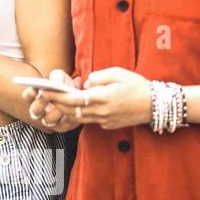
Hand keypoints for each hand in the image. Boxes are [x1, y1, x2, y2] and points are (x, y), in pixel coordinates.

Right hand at [21, 69, 80, 132]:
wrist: (79, 93)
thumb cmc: (65, 84)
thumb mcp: (60, 76)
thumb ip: (55, 78)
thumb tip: (55, 84)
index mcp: (34, 98)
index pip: (27, 97)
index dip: (29, 94)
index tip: (34, 89)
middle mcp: (39, 112)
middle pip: (35, 111)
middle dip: (40, 103)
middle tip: (46, 95)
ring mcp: (49, 121)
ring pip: (48, 120)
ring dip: (55, 111)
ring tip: (63, 103)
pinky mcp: (62, 127)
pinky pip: (63, 125)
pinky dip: (68, 117)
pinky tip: (73, 109)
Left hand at [37, 66, 152, 130]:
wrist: (156, 105)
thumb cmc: (137, 85)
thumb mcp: (117, 73)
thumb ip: (97, 77)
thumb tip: (84, 83)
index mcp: (102, 97)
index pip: (72, 99)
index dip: (56, 96)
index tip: (44, 91)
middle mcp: (102, 112)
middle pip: (72, 111)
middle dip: (56, 104)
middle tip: (43, 96)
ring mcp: (105, 121)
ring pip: (79, 118)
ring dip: (66, 110)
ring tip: (55, 101)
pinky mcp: (108, 125)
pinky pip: (90, 121)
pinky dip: (80, 115)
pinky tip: (74, 107)